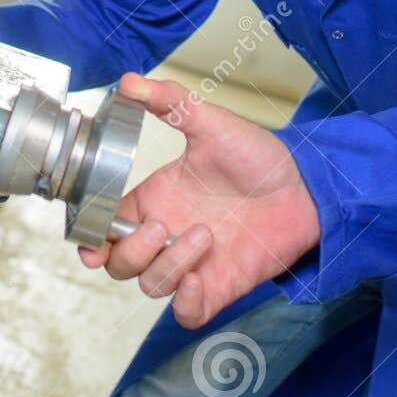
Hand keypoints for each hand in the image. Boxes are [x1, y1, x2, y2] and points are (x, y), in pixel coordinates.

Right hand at [79, 73, 320, 328]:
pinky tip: (200, 281)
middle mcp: (167, 234)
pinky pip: (187, 313)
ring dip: (169, 266)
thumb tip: (129, 82)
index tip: (92, 241)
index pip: (104, 228)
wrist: (306, 186)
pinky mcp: (219, 286)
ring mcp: (191, 263)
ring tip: (205, 235)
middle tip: (162, 227)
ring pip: (151, 286)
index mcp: (155, 199)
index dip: (90, 239)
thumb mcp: (210, 124)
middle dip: (132, 251)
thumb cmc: (258, 157)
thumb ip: (169, 102)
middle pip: (120, 265)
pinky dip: (187, 304)